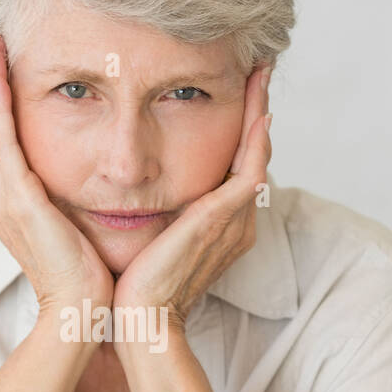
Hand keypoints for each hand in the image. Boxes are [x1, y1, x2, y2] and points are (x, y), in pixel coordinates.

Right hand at [0, 32, 113, 315]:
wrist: (79, 314)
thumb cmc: (89, 281)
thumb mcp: (79, 233)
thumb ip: (78, 207)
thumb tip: (97, 188)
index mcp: (15, 207)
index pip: (5, 146)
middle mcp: (2, 198)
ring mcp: (5, 197)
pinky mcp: (18, 198)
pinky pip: (3, 137)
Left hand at [111, 64, 271, 342]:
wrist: (141, 320)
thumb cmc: (136, 288)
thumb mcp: (147, 242)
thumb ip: (154, 216)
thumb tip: (131, 192)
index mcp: (220, 227)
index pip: (234, 167)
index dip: (239, 130)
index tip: (233, 95)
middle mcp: (235, 221)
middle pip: (251, 155)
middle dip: (256, 112)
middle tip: (257, 71)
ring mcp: (233, 220)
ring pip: (256, 155)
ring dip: (260, 112)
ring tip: (260, 75)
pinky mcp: (222, 219)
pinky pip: (250, 169)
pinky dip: (256, 136)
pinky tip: (257, 107)